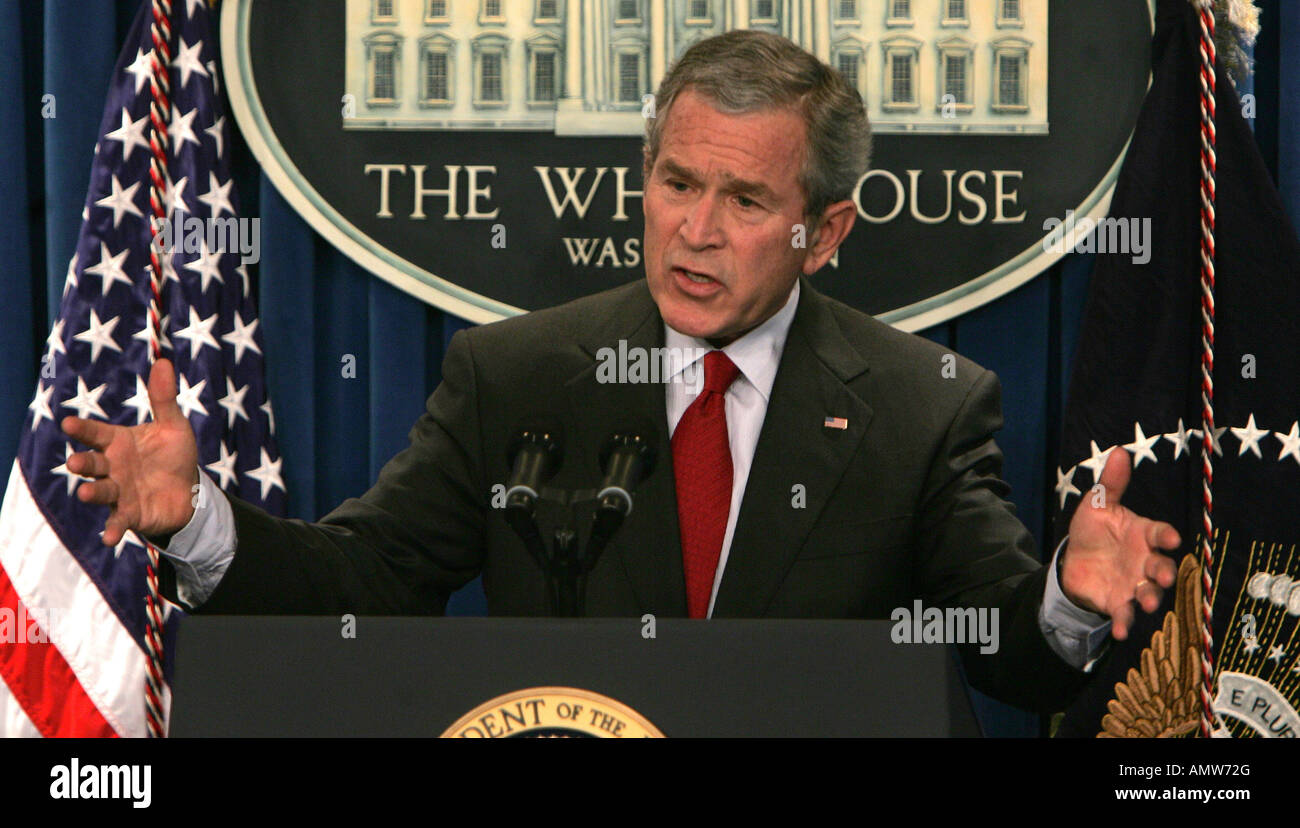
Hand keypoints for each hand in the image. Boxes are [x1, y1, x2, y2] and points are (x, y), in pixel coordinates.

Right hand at [60, 359, 199, 546]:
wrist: (190, 491)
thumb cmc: (174, 456)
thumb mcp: (173, 426)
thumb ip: (164, 398)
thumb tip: (164, 361)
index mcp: (118, 442)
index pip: (96, 433)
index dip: (83, 428)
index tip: (68, 423)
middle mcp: (113, 467)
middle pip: (92, 463)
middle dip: (83, 463)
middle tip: (76, 462)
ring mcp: (119, 491)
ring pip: (101, 491)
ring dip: (93, 493)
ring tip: (86, 493)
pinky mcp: (129, 514)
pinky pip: (118, 522)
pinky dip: (112, 530)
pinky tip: (110, 539)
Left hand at [1060, 448, 1180, 640]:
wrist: (1076, 560)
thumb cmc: (1095, 530)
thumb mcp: (1098, 505)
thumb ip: (1111, 483)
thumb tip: (1118, 450)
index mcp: (1143, 534)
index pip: (1159, 533)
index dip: (1166, 535)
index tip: (1171, 538)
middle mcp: (1145, 561)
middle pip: (1161, 567)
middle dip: (1165, 572)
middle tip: (1164, 575)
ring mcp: (1134, 584)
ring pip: (1149, 593)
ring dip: (1150, 598)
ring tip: (1146, 603)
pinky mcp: (1118, 602)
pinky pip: (1124, 615)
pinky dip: (1124, 623)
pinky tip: (1120, 631)